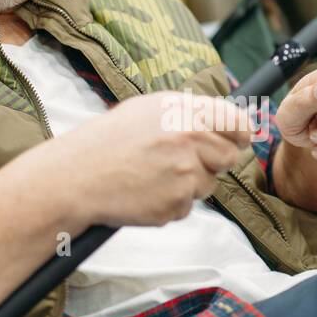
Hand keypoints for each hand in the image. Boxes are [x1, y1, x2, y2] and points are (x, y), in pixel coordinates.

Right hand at [45, 91, 252, 227]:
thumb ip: (188, 113)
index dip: (240, 133)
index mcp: (184, 111)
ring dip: (189, 184)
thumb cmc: (107, 142)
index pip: (238, 122)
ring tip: (153, 175)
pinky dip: (170, 203)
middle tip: (182, 162)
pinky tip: (145, 192)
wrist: (76, 176)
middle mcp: (190, 139)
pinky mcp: (177, 203)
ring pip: (208, 184)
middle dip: (212, 162)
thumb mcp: (148, 110)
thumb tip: (223, 121)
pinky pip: (187, 206)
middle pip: (229, 157)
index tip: (237, 139)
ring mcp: (185, 174)